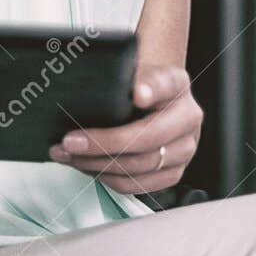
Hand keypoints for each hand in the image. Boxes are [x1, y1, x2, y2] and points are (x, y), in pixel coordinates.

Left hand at [49, 65, 202, 194]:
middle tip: (70, 141)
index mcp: (176, 83)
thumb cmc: (133, 87)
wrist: (150, 102)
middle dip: (102, 143)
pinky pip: (137, 184)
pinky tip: (85, 165)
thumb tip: (90, 84)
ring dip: (96, 164)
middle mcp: (187, 116)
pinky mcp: (174, 172)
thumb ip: (117, 76)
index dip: (151, 88)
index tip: (137, 94)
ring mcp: (184, 148)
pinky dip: (106, 177)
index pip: (164, 84)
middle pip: (147, 137)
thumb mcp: (127, 72)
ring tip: (68, 155)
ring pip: (139, 166)